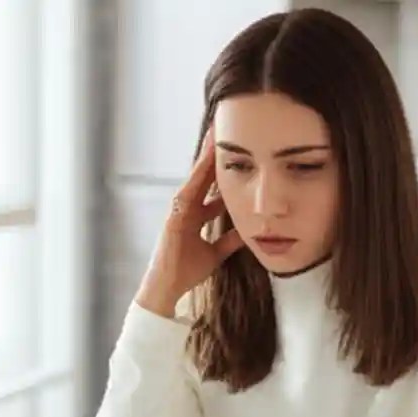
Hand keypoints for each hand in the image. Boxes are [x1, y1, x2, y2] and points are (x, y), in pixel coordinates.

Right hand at [135, 127, 244, 317]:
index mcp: (196, 213)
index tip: (236, 145)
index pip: (212, 183)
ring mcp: (179, 209)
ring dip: (207, 154)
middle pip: (204, 173)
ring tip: (218, 132)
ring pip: (196, 175)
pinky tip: (209, 158)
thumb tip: (249, 231)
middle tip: (227, 126)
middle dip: (215, 151)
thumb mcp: (216, 253)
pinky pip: (190, 189)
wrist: (168, 289)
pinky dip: (199, 173)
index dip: (223, 165)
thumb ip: (230, 241)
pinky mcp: (174, 215)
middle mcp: (187, 206)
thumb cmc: (186, 270)